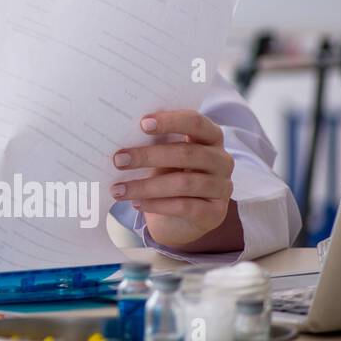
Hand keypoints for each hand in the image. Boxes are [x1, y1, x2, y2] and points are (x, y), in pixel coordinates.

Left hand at [111, 110, 237, 248]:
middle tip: (119, 159)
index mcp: (210, 137)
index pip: (196, 122)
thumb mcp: (163, 157)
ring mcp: (222, 187)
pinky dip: (157, 205)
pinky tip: (136, 203)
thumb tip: (120, 135)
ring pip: (184, 183)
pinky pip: (185, 206)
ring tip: (119, 189)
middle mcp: (221, 160)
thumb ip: (153, 144)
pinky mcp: (215, 212)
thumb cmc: (169, 176)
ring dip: (146, 186)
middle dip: (148, 156)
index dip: (171, 121)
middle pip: (187, 153)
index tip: (142, 124)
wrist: (179, 219)